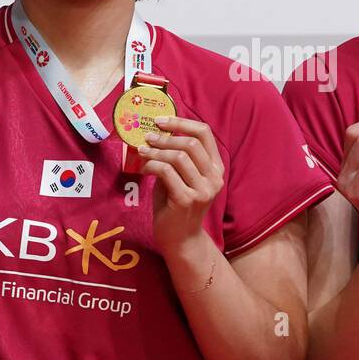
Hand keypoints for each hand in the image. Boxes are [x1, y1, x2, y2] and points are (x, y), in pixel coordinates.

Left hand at [138, 116, 223, 257]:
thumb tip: (156, 132)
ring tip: (142, 152)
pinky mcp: (187, 200)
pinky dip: (152, 165)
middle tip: (147, 137)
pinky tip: (144, 169)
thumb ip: (176, 156)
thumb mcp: (181, 176)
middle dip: (166, 137)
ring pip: (179, 157)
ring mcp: (203, 190)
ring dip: (156, 151)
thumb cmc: (177, 205)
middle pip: (191, 143)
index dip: (181, 122)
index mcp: (216, 168)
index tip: (161, 120)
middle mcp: (214, 178)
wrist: (180, 239)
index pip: (205, 133)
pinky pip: (167, 172)